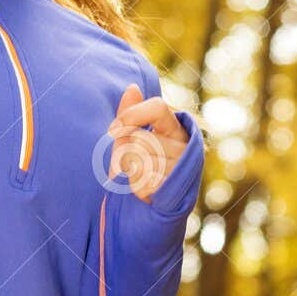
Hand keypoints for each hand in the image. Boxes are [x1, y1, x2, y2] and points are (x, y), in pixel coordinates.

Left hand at [107, 83, 190, 205]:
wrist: (150, 208)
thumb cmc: (140, 168)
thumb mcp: (131, 139)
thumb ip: (131, 115)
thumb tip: (132, 87)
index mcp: (175, 127)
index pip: (157, 107)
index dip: (132, 115)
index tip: (112, 130)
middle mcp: (183, 144)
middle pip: (139, 137)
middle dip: (126, 151)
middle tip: (132, 165)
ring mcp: (181, 166)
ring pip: (138, 158)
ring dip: (130, 170)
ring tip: (141, 177)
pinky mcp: (176, 187)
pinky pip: (142, 178)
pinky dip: (136, 185)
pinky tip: (146, 190)